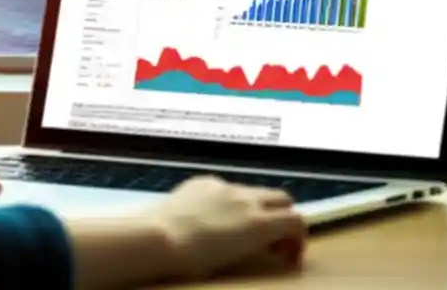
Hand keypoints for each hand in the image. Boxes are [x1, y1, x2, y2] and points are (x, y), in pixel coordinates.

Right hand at [65, 175, 305, 288]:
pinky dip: (297, 240)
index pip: (235, 194)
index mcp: (203, 187)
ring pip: (284, 203)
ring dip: (286, 227)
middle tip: (270, 245)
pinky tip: (288, 260)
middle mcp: (227, 189)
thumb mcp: (159, 225)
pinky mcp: (259, 222)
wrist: (158, 238)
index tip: (238, 237)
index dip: (244, 215)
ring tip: (281, 254)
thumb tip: (150, 241)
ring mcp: (245, 203)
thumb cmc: (149, 238)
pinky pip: (295, 223)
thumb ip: (167, 227)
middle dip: (273, 214)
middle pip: (267, 193)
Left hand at [153, 175, 305, 278]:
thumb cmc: (195, 261)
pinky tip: (209, 216)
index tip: (286, 255)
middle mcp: (248, 198)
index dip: (298, 239)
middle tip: (270, 240)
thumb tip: (266, 245)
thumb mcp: (236, 259)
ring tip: (237, 229)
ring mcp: (225, 185)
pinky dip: (228, 200)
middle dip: (283, 217)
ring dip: (256, 208)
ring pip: (254, 191)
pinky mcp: (203, 180)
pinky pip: (225, 187)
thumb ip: (256, 245)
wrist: (159, 237)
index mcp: (260, 222)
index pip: (297, 221)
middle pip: (283, 199)